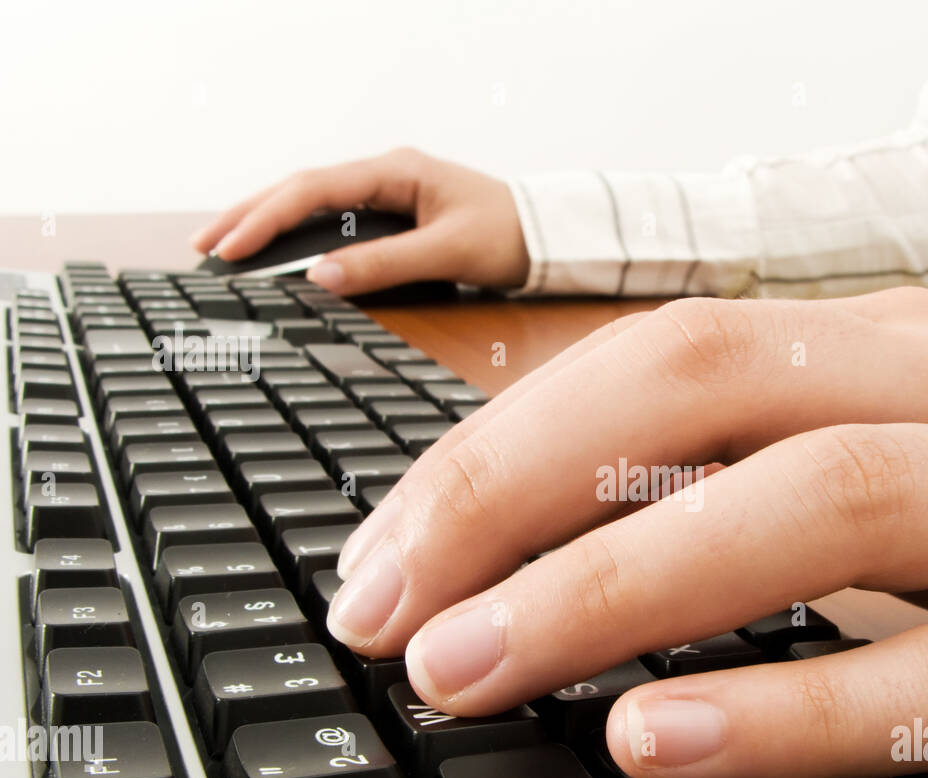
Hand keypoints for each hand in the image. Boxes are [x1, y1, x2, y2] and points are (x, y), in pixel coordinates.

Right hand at [190, 148, 528, 293]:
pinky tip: (274, 251)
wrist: (548, 235)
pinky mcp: (392, 214)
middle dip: (248, 216)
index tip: (231, 248)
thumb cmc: (508, 235)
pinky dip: (297, 235)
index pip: (312, 190)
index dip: (266, 219)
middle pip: (299, 190)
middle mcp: (384, 175)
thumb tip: (320, 278)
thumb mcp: (446, 252)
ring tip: (221, 247)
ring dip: (266, 223)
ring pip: (311, 203)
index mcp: (394, 171)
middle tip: (203, 247)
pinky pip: (332, 220)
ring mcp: (386, 192)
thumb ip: (383, 265)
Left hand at [324, 288, 927, 777]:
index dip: (500, 450)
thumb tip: (512, 561)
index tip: (384, 559)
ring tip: (477, 669)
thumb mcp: (865, 450)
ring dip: (622, 587)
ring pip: (829, 502)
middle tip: (395, 617)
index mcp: (875, 343)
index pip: (658, 353)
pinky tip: (660, 739)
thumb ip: (718, 485)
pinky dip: (790, 705)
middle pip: (716, 386)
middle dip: (521, 495)